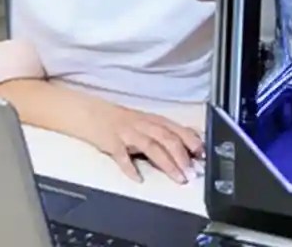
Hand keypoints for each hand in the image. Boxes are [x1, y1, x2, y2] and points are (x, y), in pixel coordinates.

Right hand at [85, 102, 204, 184]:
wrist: (88, 113)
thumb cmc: (118, 120)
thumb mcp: (143, 121)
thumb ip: (162, 132)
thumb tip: (186, 145)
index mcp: (151, 119)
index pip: (175, 129)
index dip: (191, 141)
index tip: (203, 155)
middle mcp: (141, 124)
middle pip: (166, 138)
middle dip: (182, 156)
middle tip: (193, 173)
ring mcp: (126, 133)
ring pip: (150, 146)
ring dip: (167, 163)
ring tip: (178, 178)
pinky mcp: (111, 143)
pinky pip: (122, 156)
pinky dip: (130, 168)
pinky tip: (138, 178)